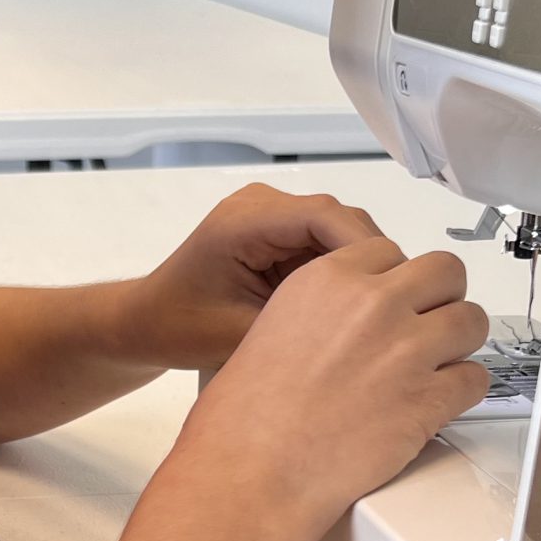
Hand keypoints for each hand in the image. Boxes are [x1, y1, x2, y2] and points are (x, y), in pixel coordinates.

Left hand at [118, 185, 395, 372]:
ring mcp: (272, 214)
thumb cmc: (179, 327)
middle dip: (371, 262)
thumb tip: (363, 326)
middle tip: (392, 311)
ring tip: (377, 312)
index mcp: (243, 221)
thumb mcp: (239, 335)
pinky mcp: (280, 229)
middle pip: (341, 219)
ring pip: (342, 230)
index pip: (324, 217)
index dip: (364, 251)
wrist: (148, 321)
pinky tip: (352, 306)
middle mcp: (261, 205)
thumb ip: (299, 322)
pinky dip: (344, 271)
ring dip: (360, 267)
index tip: (389, 292)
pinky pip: (327, 242)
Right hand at [179, 225, 489, 540]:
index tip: (394, 303)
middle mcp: (372, 306)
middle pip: (444, 272)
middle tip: (428, 326)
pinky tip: (440, 403)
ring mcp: (405, 350)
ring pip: (471, 320)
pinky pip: (476, 379)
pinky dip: (464, 391)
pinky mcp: (427, 399)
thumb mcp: (266, 330)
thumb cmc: (246, 419)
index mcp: (326, 281)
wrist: (253, 473)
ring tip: (439, 366)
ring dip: (459, 343)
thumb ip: (319, 311)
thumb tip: (348, 320)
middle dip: (441, 298)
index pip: (388, 250)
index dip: (396, 281)